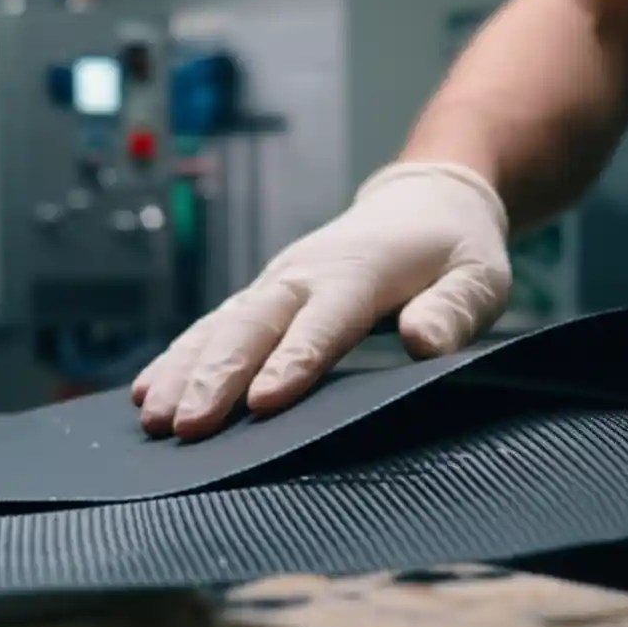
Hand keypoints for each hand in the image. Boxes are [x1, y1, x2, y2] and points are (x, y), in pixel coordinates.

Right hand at [132, 162, 512, 438]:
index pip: (325, 320)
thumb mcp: (480, 276)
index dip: (295, 360)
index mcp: (361, 271)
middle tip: (185, 426)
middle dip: (216, 376)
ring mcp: (278, 283)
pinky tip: (147, 391)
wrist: (423, 200)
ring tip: (151, 416)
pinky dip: (179, 357)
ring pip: (222, 326)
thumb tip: (423, 342)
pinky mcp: (264, 295)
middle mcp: (306, 274)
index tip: (263, 402)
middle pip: (254, 324)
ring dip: (184, 370)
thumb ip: (454, 309)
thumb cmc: (456, 248)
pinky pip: (214, 326)